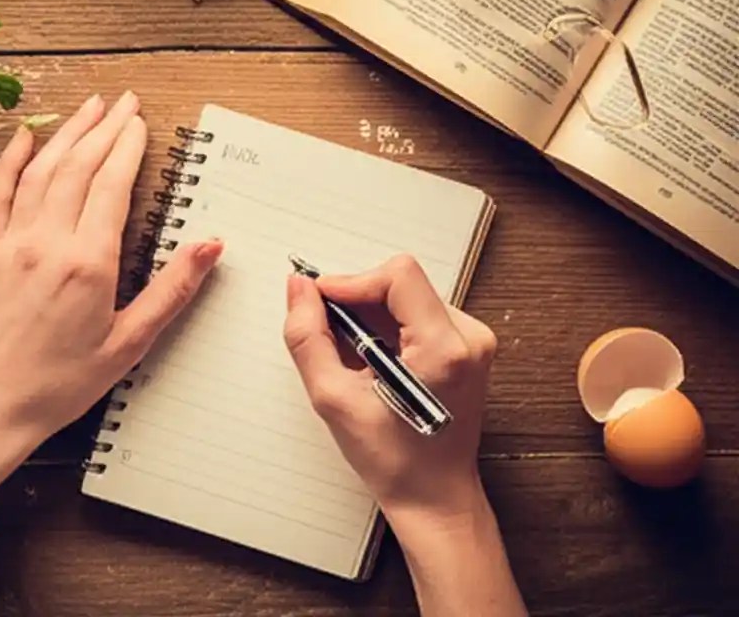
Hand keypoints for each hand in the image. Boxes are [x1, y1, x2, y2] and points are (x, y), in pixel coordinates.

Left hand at [0, 92, 222, 460]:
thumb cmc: (60, 384)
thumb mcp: (130, 343)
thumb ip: (172, 290)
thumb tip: (209, 246)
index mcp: (87, 265)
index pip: (112, 185)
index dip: (128, 147)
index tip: (141, 122)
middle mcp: (47, 244)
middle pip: (79, 167)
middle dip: (105, 128)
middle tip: (125, 102)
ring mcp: (12, 245)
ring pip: (42, 172)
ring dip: (68, 134)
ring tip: (90, 107)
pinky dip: (13, 161)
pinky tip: (25, 138)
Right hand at [283, 254, 496, 527]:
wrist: (434, 496)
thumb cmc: (395, 461)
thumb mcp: (334, 399)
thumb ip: (308, 337)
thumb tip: (299, 290)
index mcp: (444, 350)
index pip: (397, 276)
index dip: (351, 281)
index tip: (319, 299)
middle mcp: (469, 339)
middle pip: (401, 284)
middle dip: (357, 301)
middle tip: (330, 335)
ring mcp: (473, 342)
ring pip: (407, 297)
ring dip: (371, 316)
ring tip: (354, 358)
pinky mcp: (468, 348)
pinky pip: (419, 314)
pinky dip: (388, 327)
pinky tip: (375, 362)